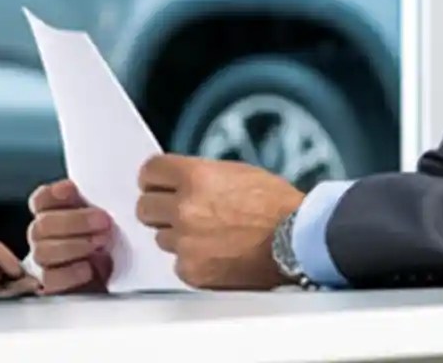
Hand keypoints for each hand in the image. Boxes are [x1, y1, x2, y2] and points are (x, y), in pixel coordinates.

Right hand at [26, 179, 113, 294]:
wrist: (114, 284)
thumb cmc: (110, 247)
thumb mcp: (106, 222)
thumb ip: (99, 206)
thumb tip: (112, 190)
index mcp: (54, 214)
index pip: (42, 200)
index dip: (53, 194)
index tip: (71, 188)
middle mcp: (43, 237)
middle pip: (42, 225)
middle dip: (74, 222)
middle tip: (104, 222)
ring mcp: (43, 262)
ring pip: (42, 251)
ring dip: (73, 246)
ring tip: (100, 244)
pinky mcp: (50, 287)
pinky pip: (49, 279)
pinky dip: (69, 272)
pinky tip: (88, 268)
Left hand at [137, 155, 304, 289]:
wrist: (299, 242)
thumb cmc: (277, 206)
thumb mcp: (236, 173)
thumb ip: (199, 176)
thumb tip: (176, 182)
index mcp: (195, 177)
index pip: (149, 172)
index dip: (153, 179)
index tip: (155, 184)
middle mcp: (185, 208)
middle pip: (144, 207)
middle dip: (158, 208)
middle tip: (174, 212)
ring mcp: (186, 242)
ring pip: (161, 237)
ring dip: (177, 236)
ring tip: (208, 235)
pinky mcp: (192, 271)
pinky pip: (178, 263)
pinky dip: (192, 260)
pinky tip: (216, 254)